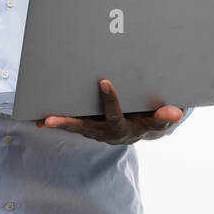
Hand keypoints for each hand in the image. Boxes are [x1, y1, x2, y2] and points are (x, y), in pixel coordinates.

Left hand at [36, 79, 184, 144]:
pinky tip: (37, 116)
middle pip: (84, 128)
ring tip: (38, 118)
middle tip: (49, 120)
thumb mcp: (158, 120)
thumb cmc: (150, 120)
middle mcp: (105, 132)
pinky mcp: (87, 125)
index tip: (103, 81)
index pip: (115, 115)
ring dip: (55, 122)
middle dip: (67, 123)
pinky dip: (54, 120)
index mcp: (123, 129)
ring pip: (73, 126)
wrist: (141, 129)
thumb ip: (163, 118)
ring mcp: (94, 130)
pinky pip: (70, 123)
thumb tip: (176, 113)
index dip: (110, 100)